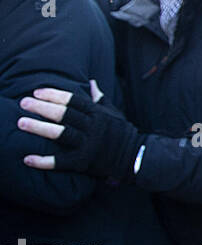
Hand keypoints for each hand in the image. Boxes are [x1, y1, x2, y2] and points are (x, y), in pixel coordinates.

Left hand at [18, 84, 142, 177]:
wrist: (136, 157)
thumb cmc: (122, 133)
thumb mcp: (114, 113)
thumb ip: (100, 99)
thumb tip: (91, 82)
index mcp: (98, 114)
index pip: (74, 101)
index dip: (55, 95)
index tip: (37, 91)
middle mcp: (94, 127)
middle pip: (65, 115)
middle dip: (43, 108)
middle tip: (24, 102)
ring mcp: (89, 144)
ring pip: (61, 134)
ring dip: (40, 128)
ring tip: (21, 122)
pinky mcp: (85, 162)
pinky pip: (62, 161)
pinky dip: (45, 161)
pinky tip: (27, 159)